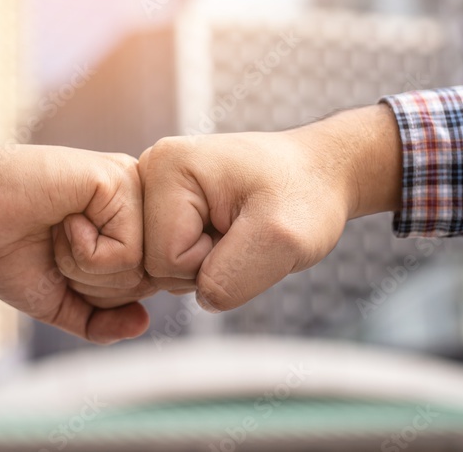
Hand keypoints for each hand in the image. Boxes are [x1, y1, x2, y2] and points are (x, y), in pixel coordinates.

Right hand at [0, 131, 150, 343]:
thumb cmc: (3, 247)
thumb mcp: (58, 298)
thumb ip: (100, 320)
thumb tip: (143, 324)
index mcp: (125, 222)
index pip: (145, 285)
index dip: (99, 294)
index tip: (59, 261)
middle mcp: (135, 200)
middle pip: (147, 280)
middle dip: (93, 284)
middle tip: (55, 245)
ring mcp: (129, 187)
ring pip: (140, 268)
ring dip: (85, 267)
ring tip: (56, 231)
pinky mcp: (117, 181)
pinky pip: (127, 251)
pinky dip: (85, 251)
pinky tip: (62, 220)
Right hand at [139, 104, 402, 312]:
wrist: (317, 176)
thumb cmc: (304, 194)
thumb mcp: (282, 238)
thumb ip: (231, 278)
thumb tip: (202, 298)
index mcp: (165, 165)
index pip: (165, 257)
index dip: (212, 260)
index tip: (244, 228)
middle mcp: (146, 173)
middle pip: (155, 265)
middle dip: (205, 265)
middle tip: (241, 231)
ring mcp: (152, 192)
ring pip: (160, 269)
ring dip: (206, 264)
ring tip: (235, 231)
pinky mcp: (163, 209)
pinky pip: (168, 263)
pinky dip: (201, 261)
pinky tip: (224, 234)